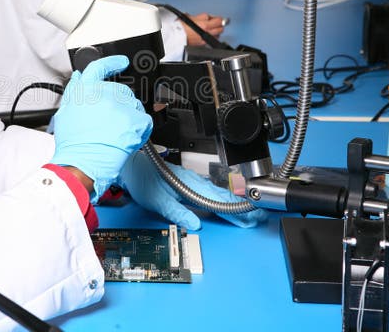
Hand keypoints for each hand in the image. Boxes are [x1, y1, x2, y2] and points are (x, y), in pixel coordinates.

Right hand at [50, 55, 152, 200]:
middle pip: (121, 92)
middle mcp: (102, 94)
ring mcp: (119, 106)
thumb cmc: (72, 146)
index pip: (99, 67)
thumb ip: (74, 93)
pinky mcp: (133, 119)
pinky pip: (145, 122)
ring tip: (117, 135)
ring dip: (130, 120)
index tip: (121, 62)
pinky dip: (140, 132)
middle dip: (121, 107)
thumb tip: (79, 78)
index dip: (112, 63)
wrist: (81, 165)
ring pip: (134, 107)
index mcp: (84, 91)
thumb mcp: (64, 114)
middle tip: (113, 125)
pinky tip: (127, 140)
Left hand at [117, 152, 267, 229]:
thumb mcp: (157, 201)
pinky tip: (225, 204)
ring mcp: (191, 180)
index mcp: (189, 185)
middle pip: (222, 196)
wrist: (131, 165)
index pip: (218, 200)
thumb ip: (177, 213)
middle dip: (241, 207)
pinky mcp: (188, 182)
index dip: (236, 210)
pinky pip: (210, 191)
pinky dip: (221, 198)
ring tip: (247, 213)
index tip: (250, 217)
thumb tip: (194, 224)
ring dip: (233, 203)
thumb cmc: (142, 179)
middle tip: (256, 217)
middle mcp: (193, 181)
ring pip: (217, 193)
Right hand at [183, 13, 225, 45]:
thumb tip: (209, 17)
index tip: (218, 18)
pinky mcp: (202, 44)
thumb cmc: (180, 26)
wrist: (174, 36)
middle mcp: (207, 33)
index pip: (220, 21)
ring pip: (217, 36)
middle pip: (221, 29)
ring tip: (210, 29)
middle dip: (219, 25)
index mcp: (205, 25)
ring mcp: (205, 40)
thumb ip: (203, 16)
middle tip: (215, 22)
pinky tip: (206, 34)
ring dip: (216, 32)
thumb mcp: (192, 16)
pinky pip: (210, 40)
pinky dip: (210, 37)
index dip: (219, 18)